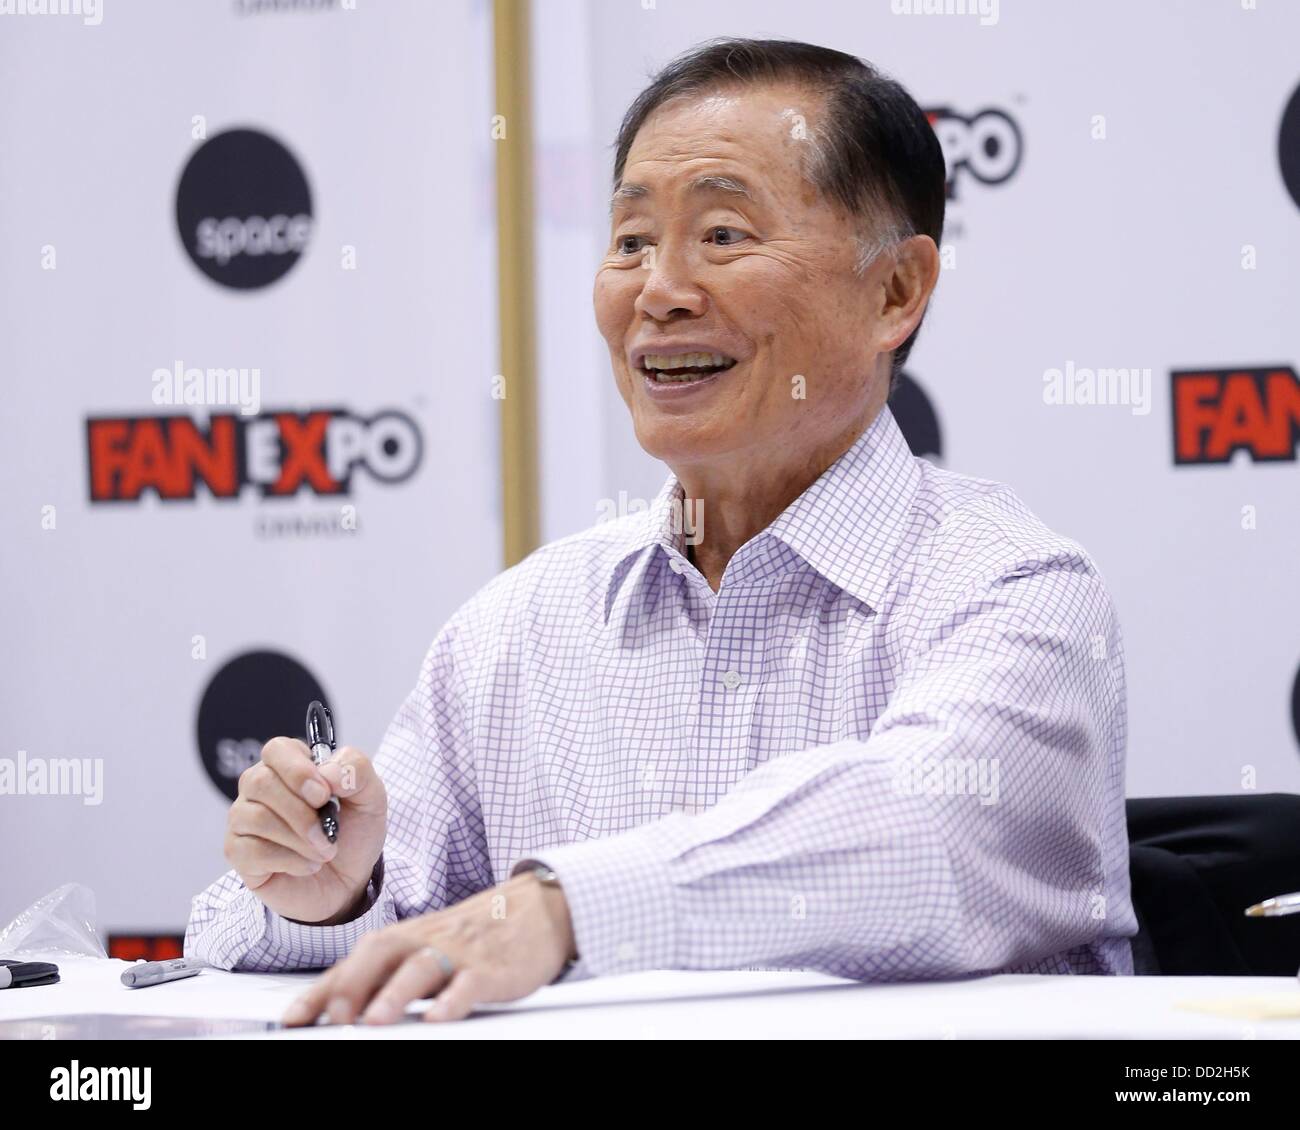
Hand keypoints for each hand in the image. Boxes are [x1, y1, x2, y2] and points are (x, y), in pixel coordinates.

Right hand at [225, 737, 387, 924]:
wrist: (349, 882)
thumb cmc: (354, 833)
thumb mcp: (371, 796)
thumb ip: (356, 770)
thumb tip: (327, 773)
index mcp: (290, 764)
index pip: (277, 749)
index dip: (297, 770)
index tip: (323, 795)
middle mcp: (260, 786)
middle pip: (260, 782)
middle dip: (301, 813)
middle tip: (328, 833)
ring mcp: (244, 819)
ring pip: (256, 817)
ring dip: (300, 840)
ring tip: (325, 852)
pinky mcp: (238, 852)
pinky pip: (251, 850)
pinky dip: (289, 861)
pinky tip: (307, 865)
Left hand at [281, 871, 576, 1025]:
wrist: (536, 908)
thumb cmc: (472, 937)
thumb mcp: (427, 950)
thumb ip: (386, 977)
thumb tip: (338, 1010)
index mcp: (405, 939)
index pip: (353, 963)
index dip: (321, 991)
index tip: (291, 1018)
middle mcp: (426, 940)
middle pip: (382, 954)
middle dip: (352, 987)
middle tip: (331, 1018)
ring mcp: (459, 952)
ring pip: (422, 967)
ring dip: (395, 994)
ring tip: (374, 1022)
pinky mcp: (492, 967)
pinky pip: (471, 982)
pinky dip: (454, 999)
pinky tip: (440, 1018)